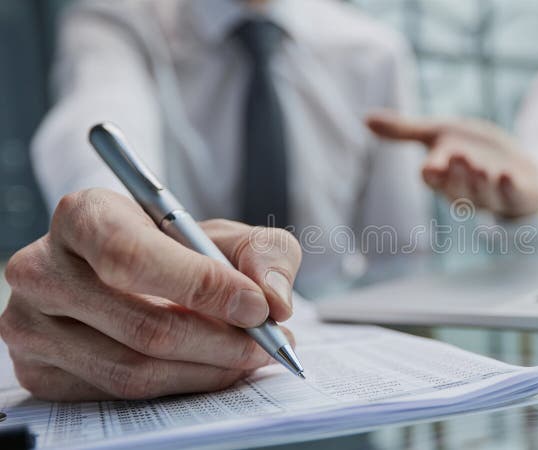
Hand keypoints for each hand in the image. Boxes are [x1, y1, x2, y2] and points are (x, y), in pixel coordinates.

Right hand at [0, 189, 301, 400]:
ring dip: (207, 371)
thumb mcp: (229, 235)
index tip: (256, 306)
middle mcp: (43, 269)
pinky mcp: (39, 371)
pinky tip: (210, 368)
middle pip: (141, 325)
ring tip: (249, 357)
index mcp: (83, 216)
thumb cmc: (181, 250)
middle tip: (269, 344)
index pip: (131, 257)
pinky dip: (180, 386)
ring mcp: (31, 325)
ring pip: (133, 369)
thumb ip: (264, 253)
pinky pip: (119, 394)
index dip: (199, 286)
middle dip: (221, 341)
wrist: (135, 275)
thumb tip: (273, 300)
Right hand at [367, 111, 537, 218]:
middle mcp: (465, 190)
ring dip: (480, 182)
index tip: (430, 167)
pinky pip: (512, 198)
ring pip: (483, 195)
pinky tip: (506, 174)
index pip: (433, 177)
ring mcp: (493, 196)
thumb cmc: (472, 150)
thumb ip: (404, 130)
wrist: (516, 166)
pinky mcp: (519, 195)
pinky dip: (509, 188)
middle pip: (457, 187)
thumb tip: (364, 118)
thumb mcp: (439, 134)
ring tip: (479, 166)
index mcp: (443, 177)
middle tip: (458, 156)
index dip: (432, 172)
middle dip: (457, 174)